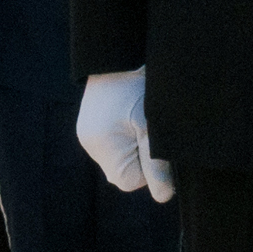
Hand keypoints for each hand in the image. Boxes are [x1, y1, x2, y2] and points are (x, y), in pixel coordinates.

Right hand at [76, 69, 176, 204]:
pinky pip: (113, 142)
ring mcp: (88, 133)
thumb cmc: (139, 87)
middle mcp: (90, 144)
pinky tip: (131, 113)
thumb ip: (157, 164)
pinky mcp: (91, 122)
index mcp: (104, 146)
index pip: (131, 181)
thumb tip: (164, 197)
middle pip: (123, 171)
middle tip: (150, 127)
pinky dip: (125, 134)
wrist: (120, 53)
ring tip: (140, 116)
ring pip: (119, 156)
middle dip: (141, 156)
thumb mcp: (153, 127)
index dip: (150, 168)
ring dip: (134, 144)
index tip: (156, 141)